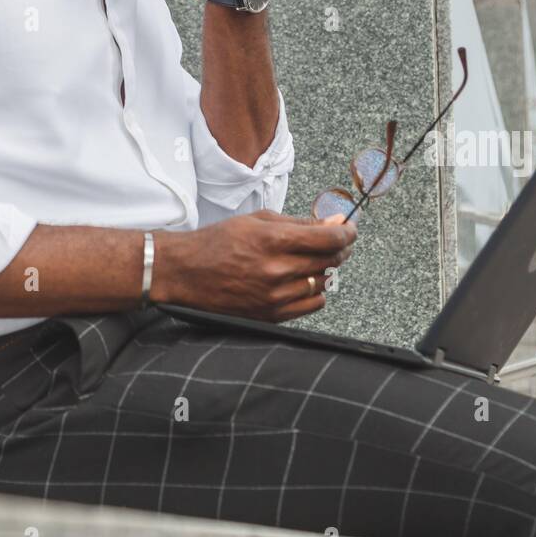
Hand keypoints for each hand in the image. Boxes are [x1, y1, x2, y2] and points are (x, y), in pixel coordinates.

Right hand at [151, 210, 356, 321]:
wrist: (186, 272)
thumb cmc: (220, 241)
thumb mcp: (257, 220)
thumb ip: (299, 223)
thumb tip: (335, 222)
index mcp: (272, 241)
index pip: (329, 239)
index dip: (347, 232)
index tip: (349, 229)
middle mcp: (276, 271)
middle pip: (330, 261)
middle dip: (340, 248)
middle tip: (335, 241)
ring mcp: (275, 297)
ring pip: (323, 282)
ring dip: (326, 268)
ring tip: (313, 258)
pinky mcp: (272, 316)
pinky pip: (313, 305)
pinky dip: (315, 291)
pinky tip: (302, 279)